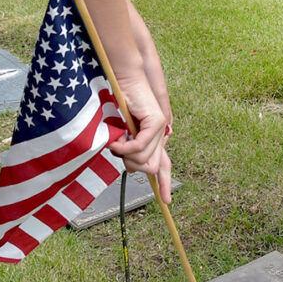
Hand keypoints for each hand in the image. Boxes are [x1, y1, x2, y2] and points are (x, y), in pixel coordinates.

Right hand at [110, 71, 172, 201]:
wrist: (125, 80)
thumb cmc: (120, 104)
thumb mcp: (122, 133)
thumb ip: (128, 148)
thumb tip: (130, 165)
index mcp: (154, 139)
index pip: (164, 166)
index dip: (164, 184)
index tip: (166, 201)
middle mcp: (161, 136)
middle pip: (150, 168)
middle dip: (132, 165)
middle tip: (119, 152)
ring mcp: (161, 129)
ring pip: (144, 160)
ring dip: (126, 156)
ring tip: (116, 143)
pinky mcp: (156, 121)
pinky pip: (140, 147)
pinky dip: (126, 148)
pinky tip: (117, 143)